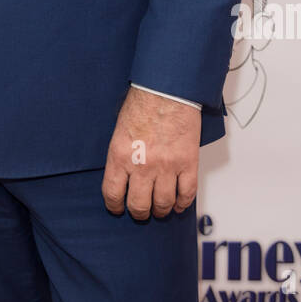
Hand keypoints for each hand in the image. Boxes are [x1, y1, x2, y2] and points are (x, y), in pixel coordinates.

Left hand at [102, 86, 199, 219]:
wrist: (168, 89)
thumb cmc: (142, 104)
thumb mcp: (119, 131)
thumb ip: (121, 156)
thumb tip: (123, 178)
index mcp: (120, 156)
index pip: (113, 194)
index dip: (115, 206)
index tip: (118, 208)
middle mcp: (142, 165)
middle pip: (139, 205)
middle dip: (139, 213)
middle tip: (142, 211)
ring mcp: (167, 166)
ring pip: (164, 204)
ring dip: (162, 210)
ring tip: (161, 208)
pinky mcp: (188, 163)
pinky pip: (187, 194)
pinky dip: (183, 203)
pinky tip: (179, 203)